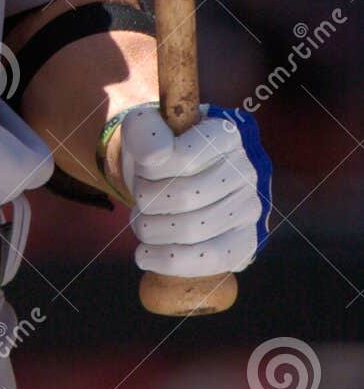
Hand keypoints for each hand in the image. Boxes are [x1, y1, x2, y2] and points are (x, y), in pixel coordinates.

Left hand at [117, 104, 271, 276]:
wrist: (173, 177)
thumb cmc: (160, 148)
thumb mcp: (144, 126)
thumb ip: (145, 131)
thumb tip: (157, 156)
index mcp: (225, 134)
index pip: (183, 157)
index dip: (150, 168)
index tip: (143, 167)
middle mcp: (245, 170)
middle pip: (184, 196)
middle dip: (147, 199)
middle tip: (140, 195)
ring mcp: (249, 209)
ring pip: (190, 230)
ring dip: (150, 228)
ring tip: (142, 220)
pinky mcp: (244, 244)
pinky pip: (209, 261)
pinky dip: (168, 260)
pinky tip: (145, 254)